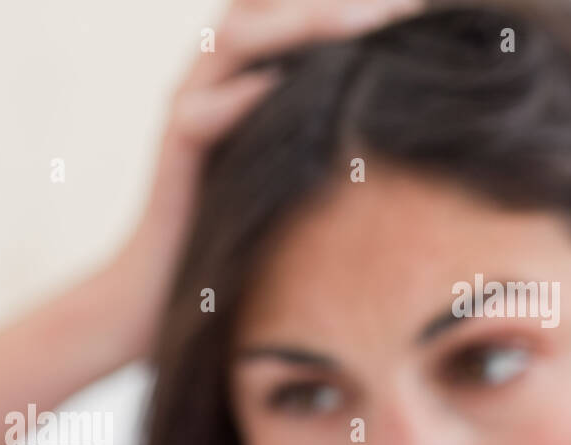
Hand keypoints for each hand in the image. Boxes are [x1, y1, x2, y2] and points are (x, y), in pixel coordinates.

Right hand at [112, 0, 421, 358]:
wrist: (158, 290)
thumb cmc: (239, 233)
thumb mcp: (292, 167)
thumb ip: (328, 126)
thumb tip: (410, 105)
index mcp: (240, 72)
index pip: (282, 5)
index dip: (336, 0)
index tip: (412, 6)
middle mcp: (210, 79)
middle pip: (256, 5)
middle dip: (324, 0)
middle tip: (398, 6)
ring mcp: (186, 110)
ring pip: (231, 41)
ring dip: (296, 25)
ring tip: (361, 22)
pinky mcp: (172, 158)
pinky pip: (197, 116)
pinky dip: (236, 100)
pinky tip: (277, 90)